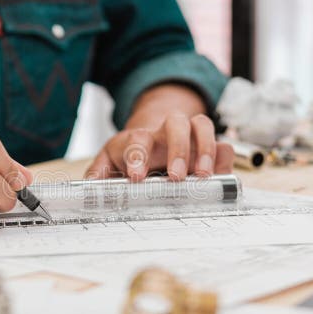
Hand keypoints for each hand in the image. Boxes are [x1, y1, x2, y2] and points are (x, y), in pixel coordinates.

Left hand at [86, 112, 234, 179]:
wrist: (151, 142)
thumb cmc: (130, 156)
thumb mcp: (108, 164)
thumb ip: (98, 176)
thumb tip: (89, 190)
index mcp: (138, 139)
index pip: (137, 139)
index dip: (137, 156)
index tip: (137, 177)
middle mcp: (165, 132)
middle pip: (175, 123)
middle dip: (177, 149)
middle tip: (175, 177)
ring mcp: (189, 137)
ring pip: (202, 125)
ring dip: (205, 148)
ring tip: (202, 176)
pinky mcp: (209, 148)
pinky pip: (223, 146)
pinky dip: (224, 159)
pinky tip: (219, 177)